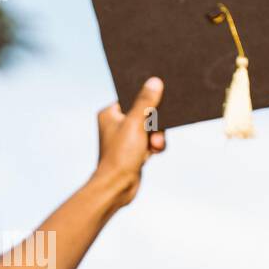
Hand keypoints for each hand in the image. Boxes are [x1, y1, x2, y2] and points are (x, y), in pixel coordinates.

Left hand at [94, 76, 165, 209]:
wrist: (117, 187)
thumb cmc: (120, 155)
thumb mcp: (135, 124)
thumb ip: (145, 102)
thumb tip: (154, 81)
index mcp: (109, 113)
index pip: (133, 98)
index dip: (148, 102)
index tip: (159, 107)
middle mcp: (116, 124)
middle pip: (145, 114)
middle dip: (155, 125)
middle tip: (155, 134)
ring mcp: (125, 138)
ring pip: (150, 129)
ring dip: (156, 137)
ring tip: (154, 147)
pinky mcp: (133, 150)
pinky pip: (150, 141)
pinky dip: (154, 147)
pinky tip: (152, 154)